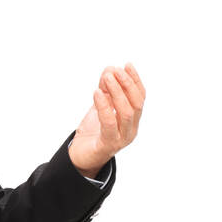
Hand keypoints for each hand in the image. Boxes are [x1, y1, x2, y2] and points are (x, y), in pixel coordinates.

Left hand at [67, 63, 145, 177]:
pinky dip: (104, 106)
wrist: (80, 157)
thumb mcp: (100, 106)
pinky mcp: (109, 145)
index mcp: (132, 120)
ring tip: (107, 77)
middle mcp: (131, 129)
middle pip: (136, 104)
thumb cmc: (93, 132)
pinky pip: (109, 123)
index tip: (127, 65)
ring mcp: (122, 138)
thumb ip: (106, 90)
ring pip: (126, 112)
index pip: (140, 97)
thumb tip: (109, 70)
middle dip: (127, 84)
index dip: (135, 80)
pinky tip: (97, 93)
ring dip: (118, 92)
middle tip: (115, 70)